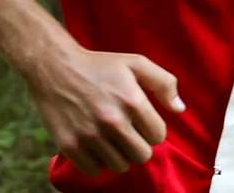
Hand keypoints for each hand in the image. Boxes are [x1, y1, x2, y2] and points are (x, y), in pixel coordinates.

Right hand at [23, 47, 184, 176]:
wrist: (54, 67)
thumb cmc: (99, 65)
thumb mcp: (135, 63)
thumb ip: (164, 83)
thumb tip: (179, 109)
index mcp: (132, 100)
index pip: (158, 136)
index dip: (152, 129)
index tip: (140, 122)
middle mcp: (112, 120)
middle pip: (142, 155)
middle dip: (138, 145)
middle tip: (126, 132)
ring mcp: (90, 135)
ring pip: (120, 165)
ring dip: (118, 154)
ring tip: (110, 138)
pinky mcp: (70, 145)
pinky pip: (94, 171)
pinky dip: (96, 162)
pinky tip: (94, 145)